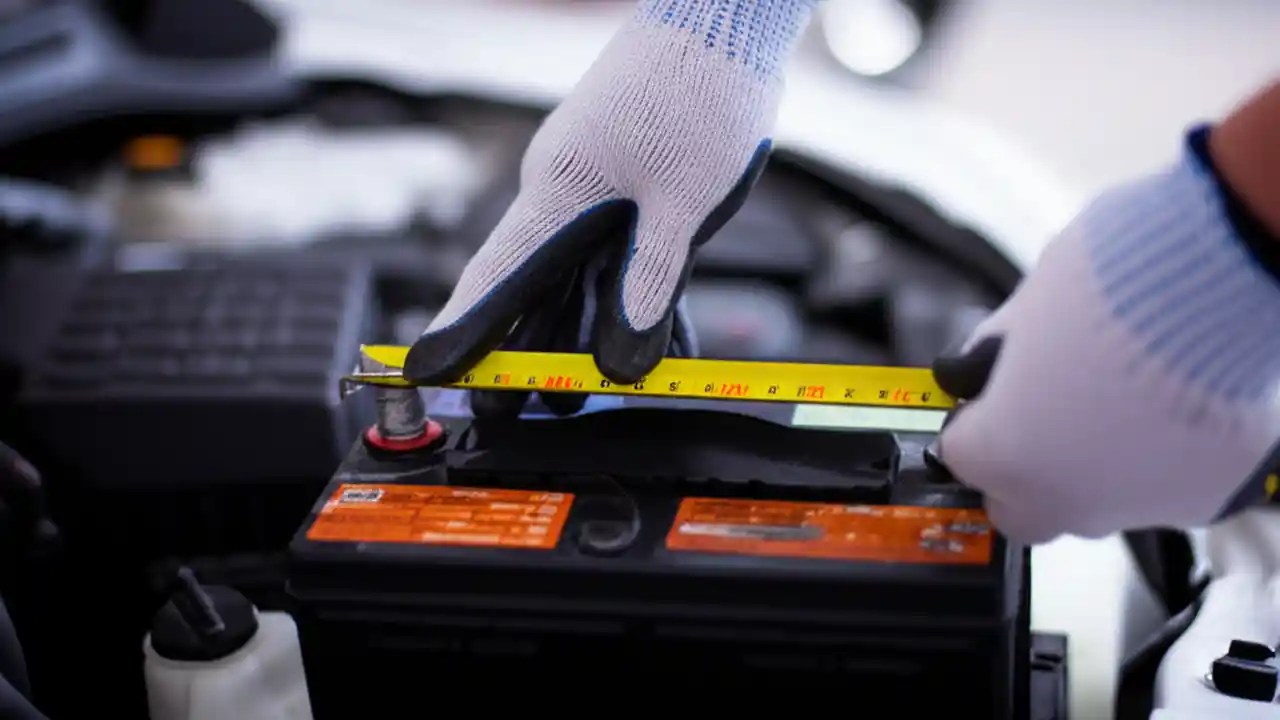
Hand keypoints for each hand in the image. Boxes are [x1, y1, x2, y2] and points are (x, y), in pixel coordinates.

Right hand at [403, 0, 815, 419]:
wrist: (726, 18)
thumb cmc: (701, 92)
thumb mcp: (682, 203)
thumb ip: (650, 282)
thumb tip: (622, 363)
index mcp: (562, 192)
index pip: (498, 276)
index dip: (462, 329)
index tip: (428, 370)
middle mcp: (568, 192)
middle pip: (535, 288)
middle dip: (521, 353)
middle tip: (502, 409)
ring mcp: (600, 186)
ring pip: (581, 278)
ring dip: (579, 337)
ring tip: (571, 396)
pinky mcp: (634, 181)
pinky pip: (626, 255)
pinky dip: (637, 298)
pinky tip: (655, 344)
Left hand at [931, 135, 1279, 544]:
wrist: (1203, 282)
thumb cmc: (1102, 285)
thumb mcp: (1021, 313)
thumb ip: (992, 358)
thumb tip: (981, 369)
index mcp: (998, 456)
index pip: (962, 459)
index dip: (977, 424)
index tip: (993, 402)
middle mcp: (1061, 500)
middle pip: (1025, 509)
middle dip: (1027, 472)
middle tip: (1048, 419)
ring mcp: (1134, 508)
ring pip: (1098, 506)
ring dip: (1097, 467)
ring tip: (1122, 401)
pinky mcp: (1202, 499)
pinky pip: (1168, 488)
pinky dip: (1164, 456)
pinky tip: (1172, 407)